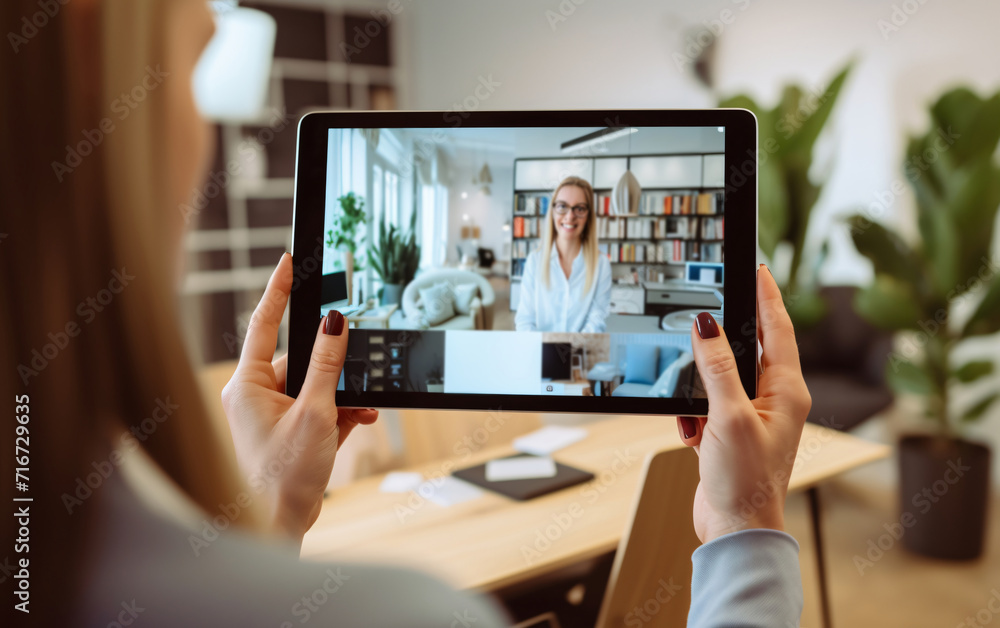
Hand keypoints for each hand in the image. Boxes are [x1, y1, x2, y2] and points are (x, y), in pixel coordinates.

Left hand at [221, 253, 377, 545]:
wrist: (277, 526)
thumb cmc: (282, 475)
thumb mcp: (314, 413)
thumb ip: (327, 365)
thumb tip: (334, 323)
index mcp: (247, 384)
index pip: (265, 323)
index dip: (278, 289)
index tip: (289, 260)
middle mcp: (255, 395)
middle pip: (301, 360)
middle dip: (333, 368)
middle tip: (354, 369)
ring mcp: (273, 415)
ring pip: (315, 386)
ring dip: (342, 395)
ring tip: (361, 409)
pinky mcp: (290, 432)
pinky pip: (319, 409)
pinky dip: (341, 412)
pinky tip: (361, 419)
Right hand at [676, 265, 810, 543]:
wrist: (735, 530)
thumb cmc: (746, 481)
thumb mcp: (730, 416)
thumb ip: (717, 368)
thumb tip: (707, 326)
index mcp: (787, 391)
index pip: (778, 329)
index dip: (768, 296)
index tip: (758, 267)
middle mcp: (773, 401)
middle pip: (749, 350)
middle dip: (726, 335)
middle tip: (711, 306)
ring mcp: (751, 418)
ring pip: (722, 379)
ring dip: (702, 382)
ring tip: (690, 389)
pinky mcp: (729, 435)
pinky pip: (706, 407)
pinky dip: (692, 413)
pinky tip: (689, 430)